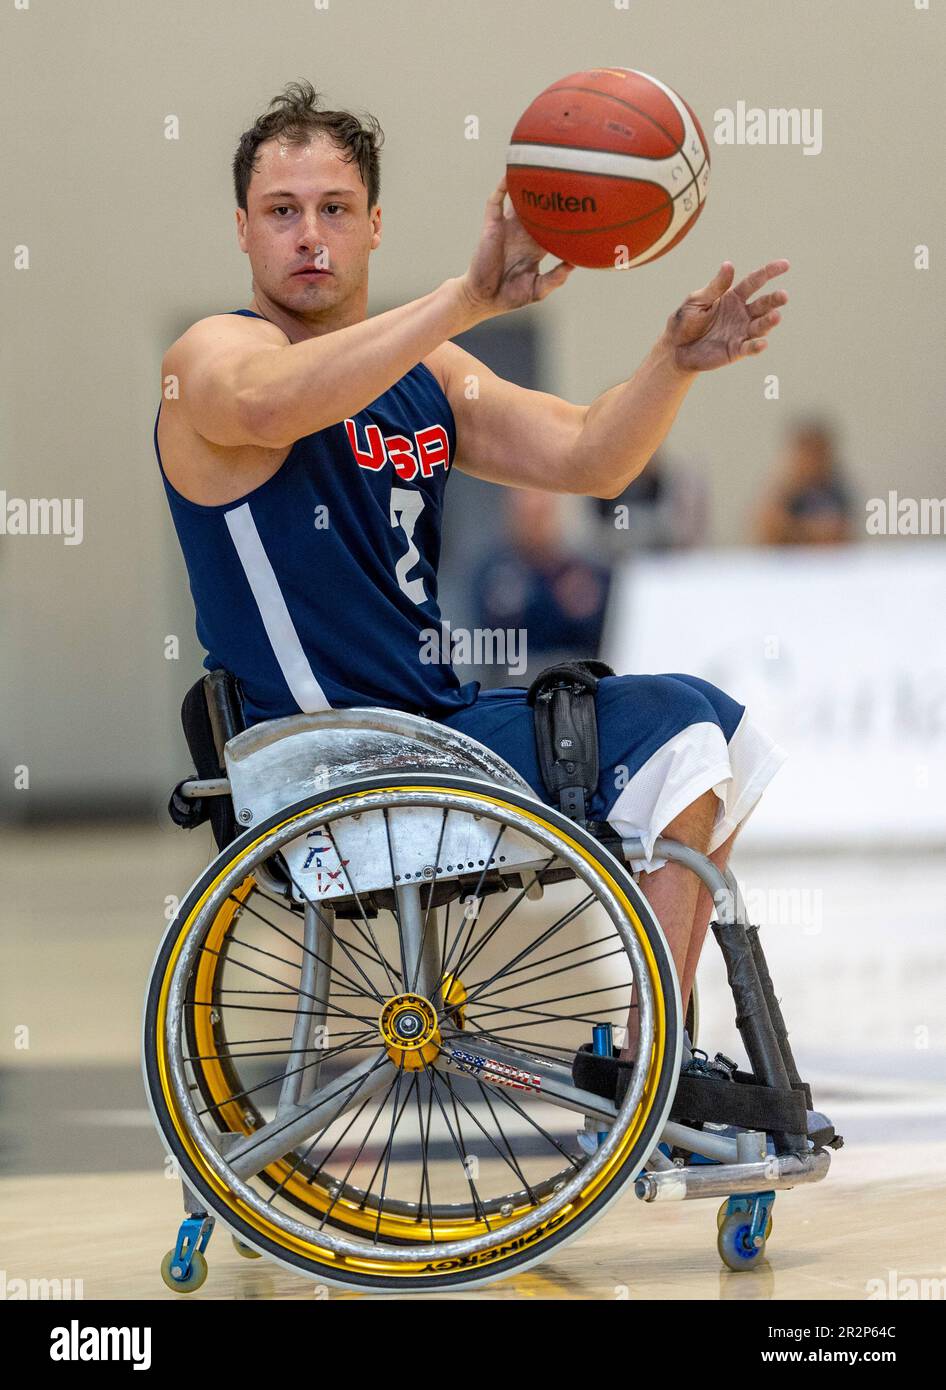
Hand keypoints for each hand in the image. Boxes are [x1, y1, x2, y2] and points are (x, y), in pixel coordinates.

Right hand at [457, 177, 574, 319]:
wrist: (483, 298)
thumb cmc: (510, 295)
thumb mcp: (538, 289)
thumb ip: (555, 277)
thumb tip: (574, 264)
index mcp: (537, 245)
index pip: (555, 224)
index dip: (566, 214)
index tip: (582, 202)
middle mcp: (523, 232)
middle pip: (539, 206)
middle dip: (550, 192)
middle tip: (566, 175)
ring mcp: (507, 227)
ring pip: (518, 199)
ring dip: (526, 183)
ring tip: (539, 163)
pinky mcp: (492, 225)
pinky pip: (496, 201)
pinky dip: (502, 187)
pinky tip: (510, 175)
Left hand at [664, 260, 788, 371]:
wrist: (675, 349)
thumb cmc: (685, 321)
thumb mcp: (697, 300)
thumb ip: (715, 287)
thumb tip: (729, 265)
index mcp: (734, 297)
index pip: (755, 282)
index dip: (769, 272)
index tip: (785, 265)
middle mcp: (742, 314)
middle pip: (763, 304)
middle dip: (774, 300)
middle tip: (783, 295)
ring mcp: (741, 332)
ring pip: (760, 326)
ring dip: (769, 321)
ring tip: (776, 316)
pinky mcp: (736, 350)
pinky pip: (749, 348)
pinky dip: (756, 346)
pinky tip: (762, 343)